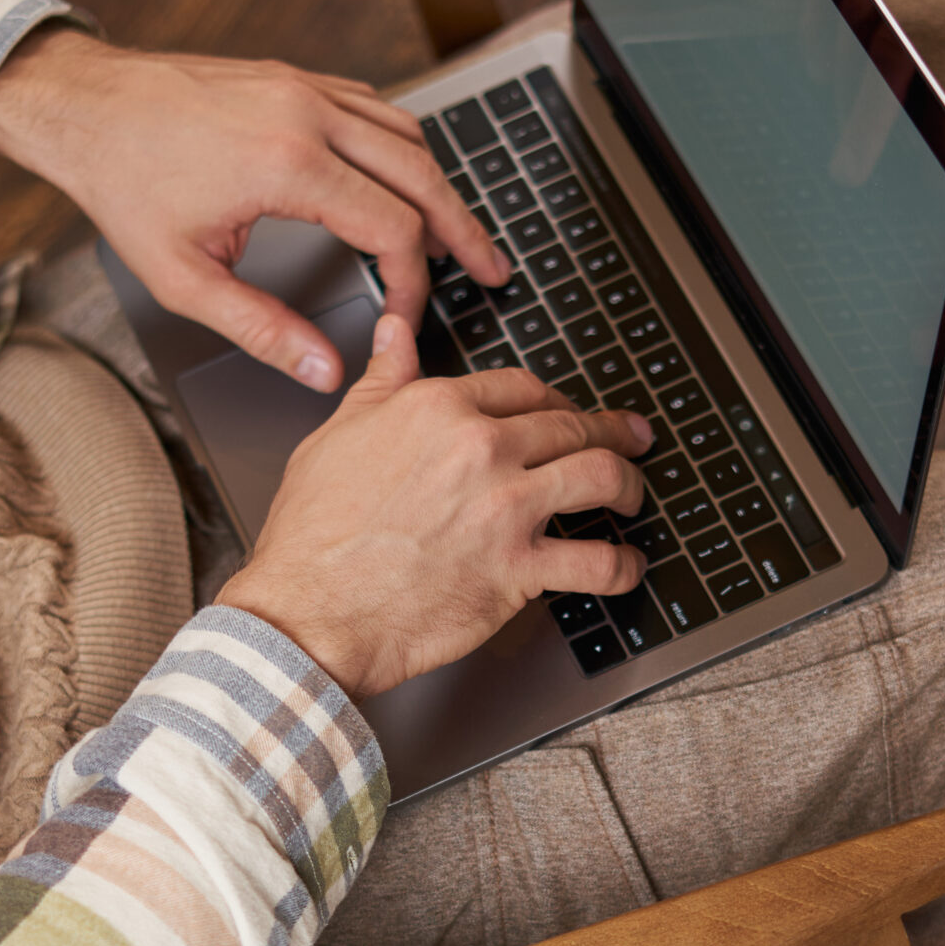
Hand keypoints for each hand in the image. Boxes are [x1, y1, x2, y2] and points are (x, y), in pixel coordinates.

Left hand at [0, 27, 507, 389]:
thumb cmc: (124, 184)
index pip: (392, 228)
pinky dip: (401, 147)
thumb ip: (263, 331)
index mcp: (287, 164)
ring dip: (437, 185)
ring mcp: (304, 86)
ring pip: (406, 133)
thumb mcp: (184, 280)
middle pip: (422, 174)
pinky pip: (373, 108)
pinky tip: (403, 181)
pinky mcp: (294, 76)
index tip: (407, 319)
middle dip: (463, 230)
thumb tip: (324, 373)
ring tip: (454, 234)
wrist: (82, 104)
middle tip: (494, 270)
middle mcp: (307, 114)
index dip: (414, 283)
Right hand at [215, 316, 652, 699]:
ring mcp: (506, 509)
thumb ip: (382, 381)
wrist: (310, 611)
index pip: (522, 387)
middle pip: (571, 426)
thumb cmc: (313, 536)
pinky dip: (624, 565)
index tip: (565, 410)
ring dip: (629, 483)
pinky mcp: (519, 570)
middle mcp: (481, 449)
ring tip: (634, 493)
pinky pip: (596, 562)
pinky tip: (629, 566)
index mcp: (439, 409)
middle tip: (628, 439)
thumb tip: (394, 334)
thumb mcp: (338, 435)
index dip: (554, 399)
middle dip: (610, 431)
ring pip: (600, 476)